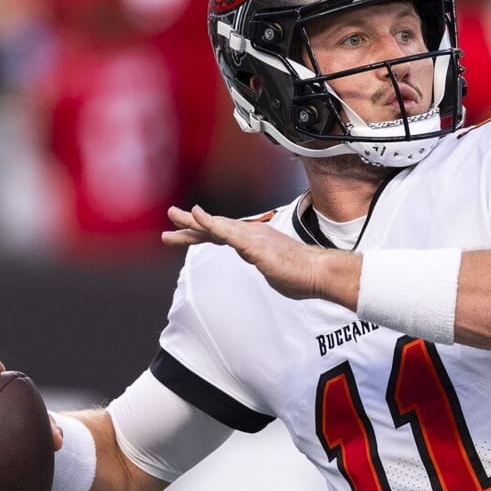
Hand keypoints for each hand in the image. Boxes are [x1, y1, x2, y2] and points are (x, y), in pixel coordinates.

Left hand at [162, 204, 360, 305]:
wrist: (319, 274)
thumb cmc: (303, 276)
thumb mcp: (277, 273)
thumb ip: (267, 268)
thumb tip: (269, 270)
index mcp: (256, 241)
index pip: (224, 235)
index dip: (203, 231)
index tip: (186, 231)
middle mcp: (252, 234)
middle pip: (216, 227)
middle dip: (191, 223)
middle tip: (171, 216)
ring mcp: (253, 238)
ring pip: (218, 226)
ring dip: (194, 221)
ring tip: (175, 215)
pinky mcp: (255, 245)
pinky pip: (227, 232)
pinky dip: (210, 223)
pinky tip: (197, 215)